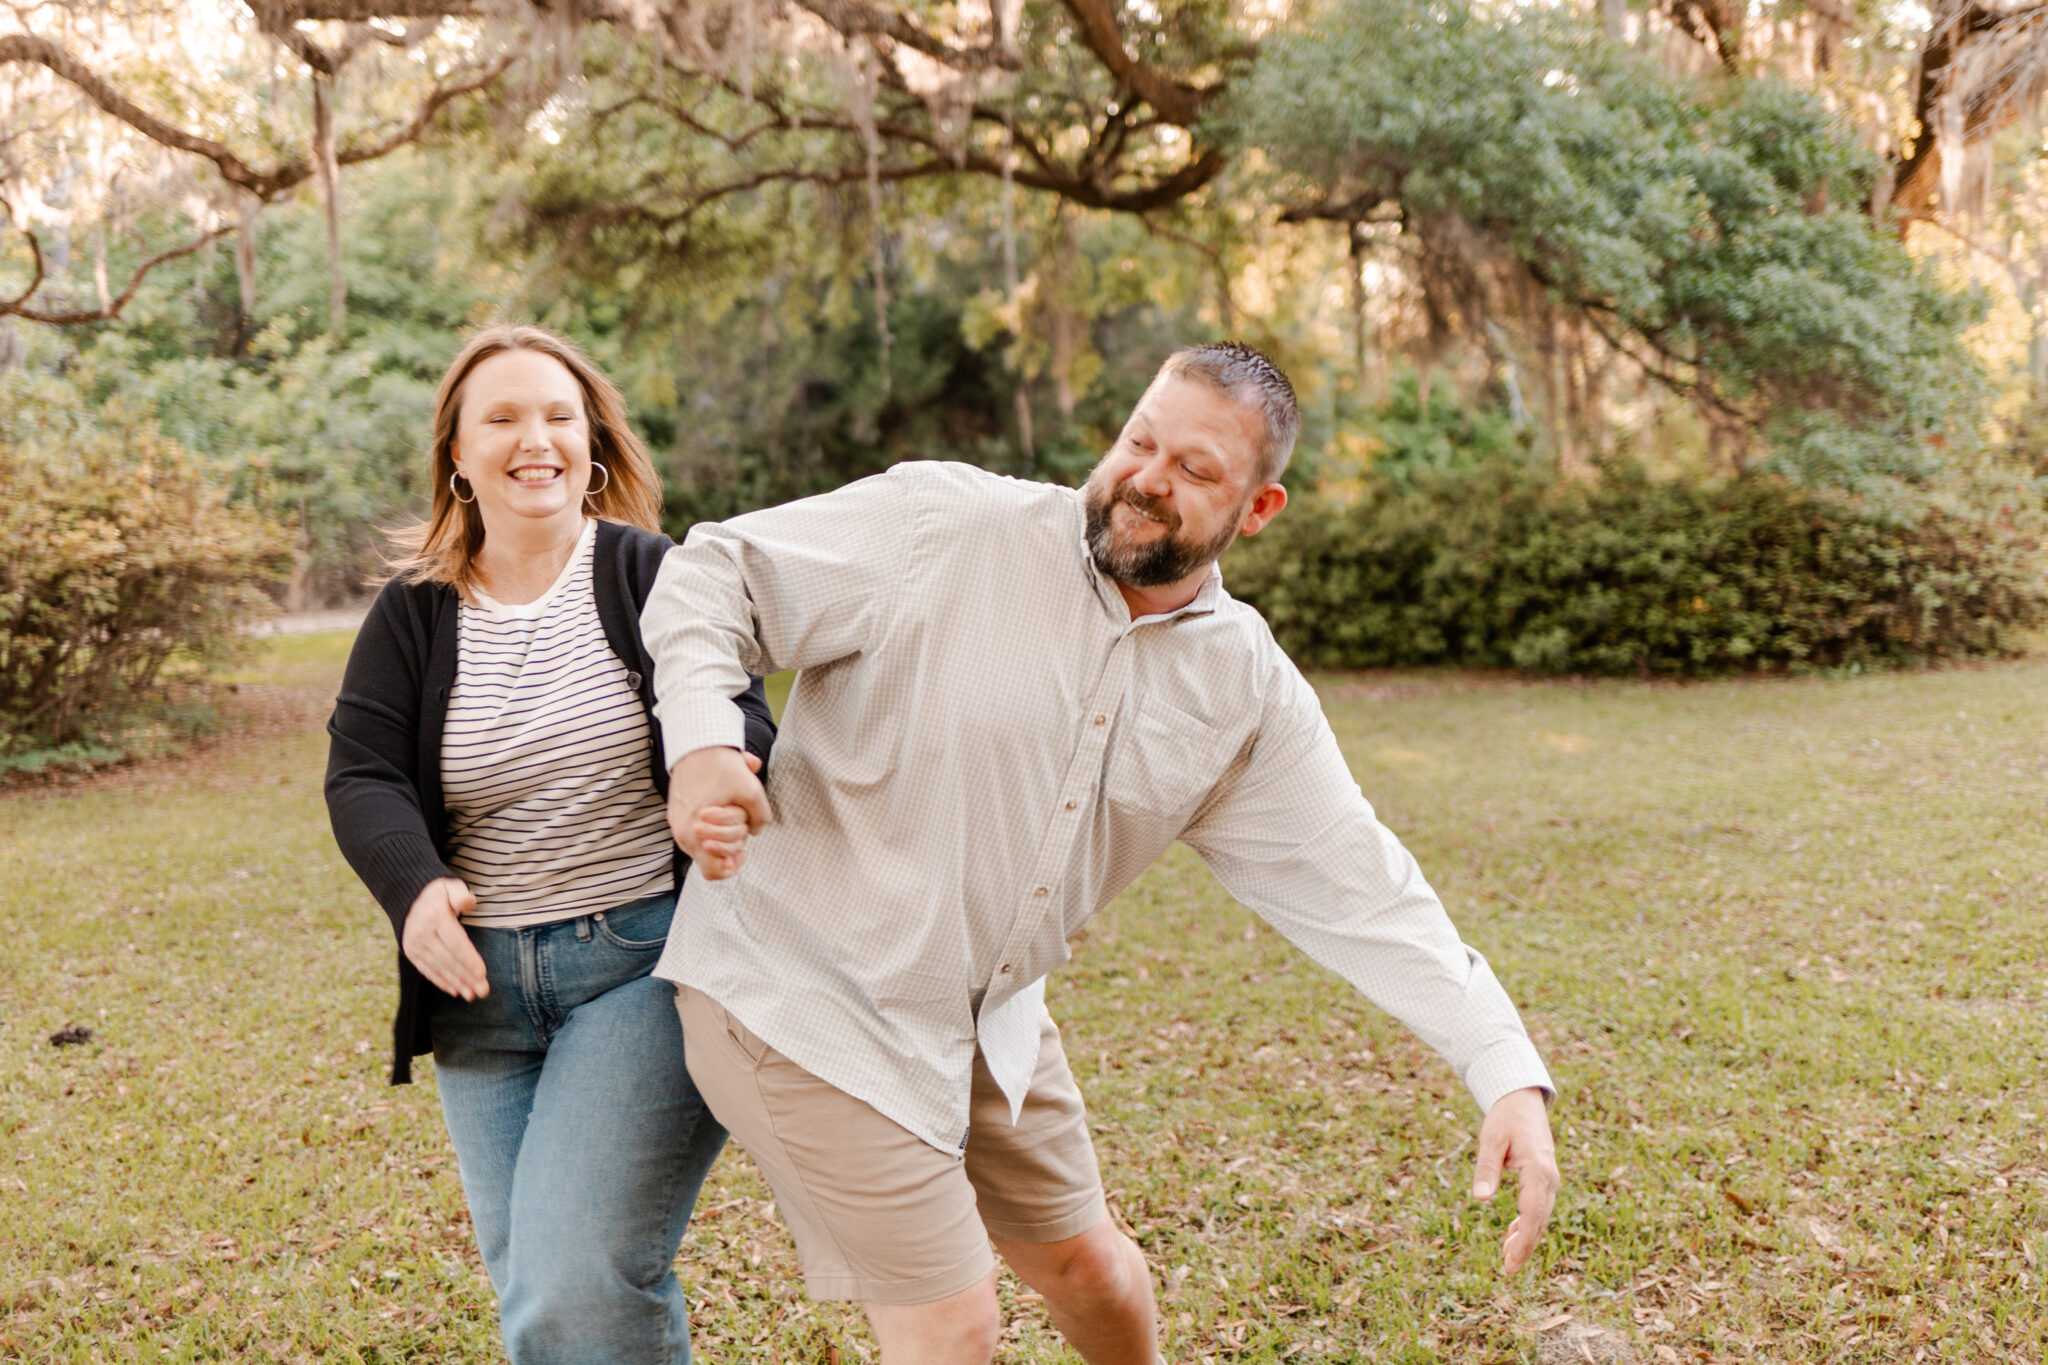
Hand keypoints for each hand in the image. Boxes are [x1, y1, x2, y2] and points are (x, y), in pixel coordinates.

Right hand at [402, 877, 488, 1000]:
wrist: (407, 896)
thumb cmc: (437, 892)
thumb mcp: (449, 885)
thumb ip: (459, 893)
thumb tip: (468, 902)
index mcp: (435, 917)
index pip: (455, 942)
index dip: (469, 959)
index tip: (482, 974)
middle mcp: (422, 933)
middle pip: (449, 959)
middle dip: (467, 977)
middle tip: (483, 991)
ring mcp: (415, 944)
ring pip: (439, 967)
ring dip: (456, 983)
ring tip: (472, 995)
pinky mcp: (411, 952)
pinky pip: (427, 969)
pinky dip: (441, 981)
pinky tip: (454, 990)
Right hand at [668, 747, 769, 879]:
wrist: (697, 743)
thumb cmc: (721, 766)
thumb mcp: (752, 791)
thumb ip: (760, 818)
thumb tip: (755, 831)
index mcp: (695, 834)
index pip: (713, 871)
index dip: (732, 866)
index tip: (743, 850)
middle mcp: (682, 834)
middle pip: (714, 857)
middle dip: (733, 840)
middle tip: (739, 816)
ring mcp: (677, 824)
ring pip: (707, 843)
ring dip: (725, 830)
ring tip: (730, 806)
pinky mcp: (676, 813)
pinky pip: (698, 830)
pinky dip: (714, 823)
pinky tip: (722, 804)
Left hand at [1472, 1086, 1559, 1274]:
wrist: (1522, 1100)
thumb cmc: (1505, 1118)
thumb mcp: (1490, 1140)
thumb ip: (1486, 1168)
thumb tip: (1480, 1199)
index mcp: (1537, 1169)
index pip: (1533, 1212)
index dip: (1523, 1239)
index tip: (1512, 1260)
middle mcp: (1549, 1178)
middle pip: (1540, 1220)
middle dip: (1525, 1246)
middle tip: (1508, 1269)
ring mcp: (1549, 1179)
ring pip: (1541, 1216)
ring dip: (1526, 1237)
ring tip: (1508, 1260)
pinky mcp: (1544, 1179)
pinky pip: (1539, 1207)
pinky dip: (1527, 1223)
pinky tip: (1512, 1236)